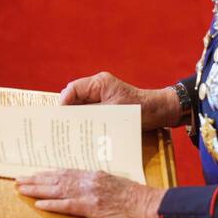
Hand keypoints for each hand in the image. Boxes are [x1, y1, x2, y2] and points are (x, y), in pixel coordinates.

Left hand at [15, 169, 167, 217]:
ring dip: (37, 189)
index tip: (33, 173)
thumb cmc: (134, 196)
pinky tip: (39, 204)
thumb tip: (84, 183)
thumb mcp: (114, 183)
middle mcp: (89, 181)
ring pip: (57, 189)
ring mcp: (89, 194)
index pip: (65, 171)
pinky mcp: (91, 207)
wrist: (146, 204)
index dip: (47, 173)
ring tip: (22, 189)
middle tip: (18, 179)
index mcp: (94, 175)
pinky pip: (67, 205)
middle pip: (57, 178)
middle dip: (36, 179)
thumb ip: (98, 182)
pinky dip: (52, 204)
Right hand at [60, 70, 177, 130]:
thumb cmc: (139, 109)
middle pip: (73, 98)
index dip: (63, 103)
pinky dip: (85, 122)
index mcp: (99, 83)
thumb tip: (71, 119)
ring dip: (75, 119)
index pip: (72, 89)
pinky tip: (82, 134)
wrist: (159, 112)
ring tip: (68, 134)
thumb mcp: (113, 112)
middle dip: (66, 113)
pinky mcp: (105, 107)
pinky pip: (89, 113)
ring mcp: (101, 97)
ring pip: (80, 107)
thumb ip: (91, 113)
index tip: (59, 118)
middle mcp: (98, 88)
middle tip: (58, 129)